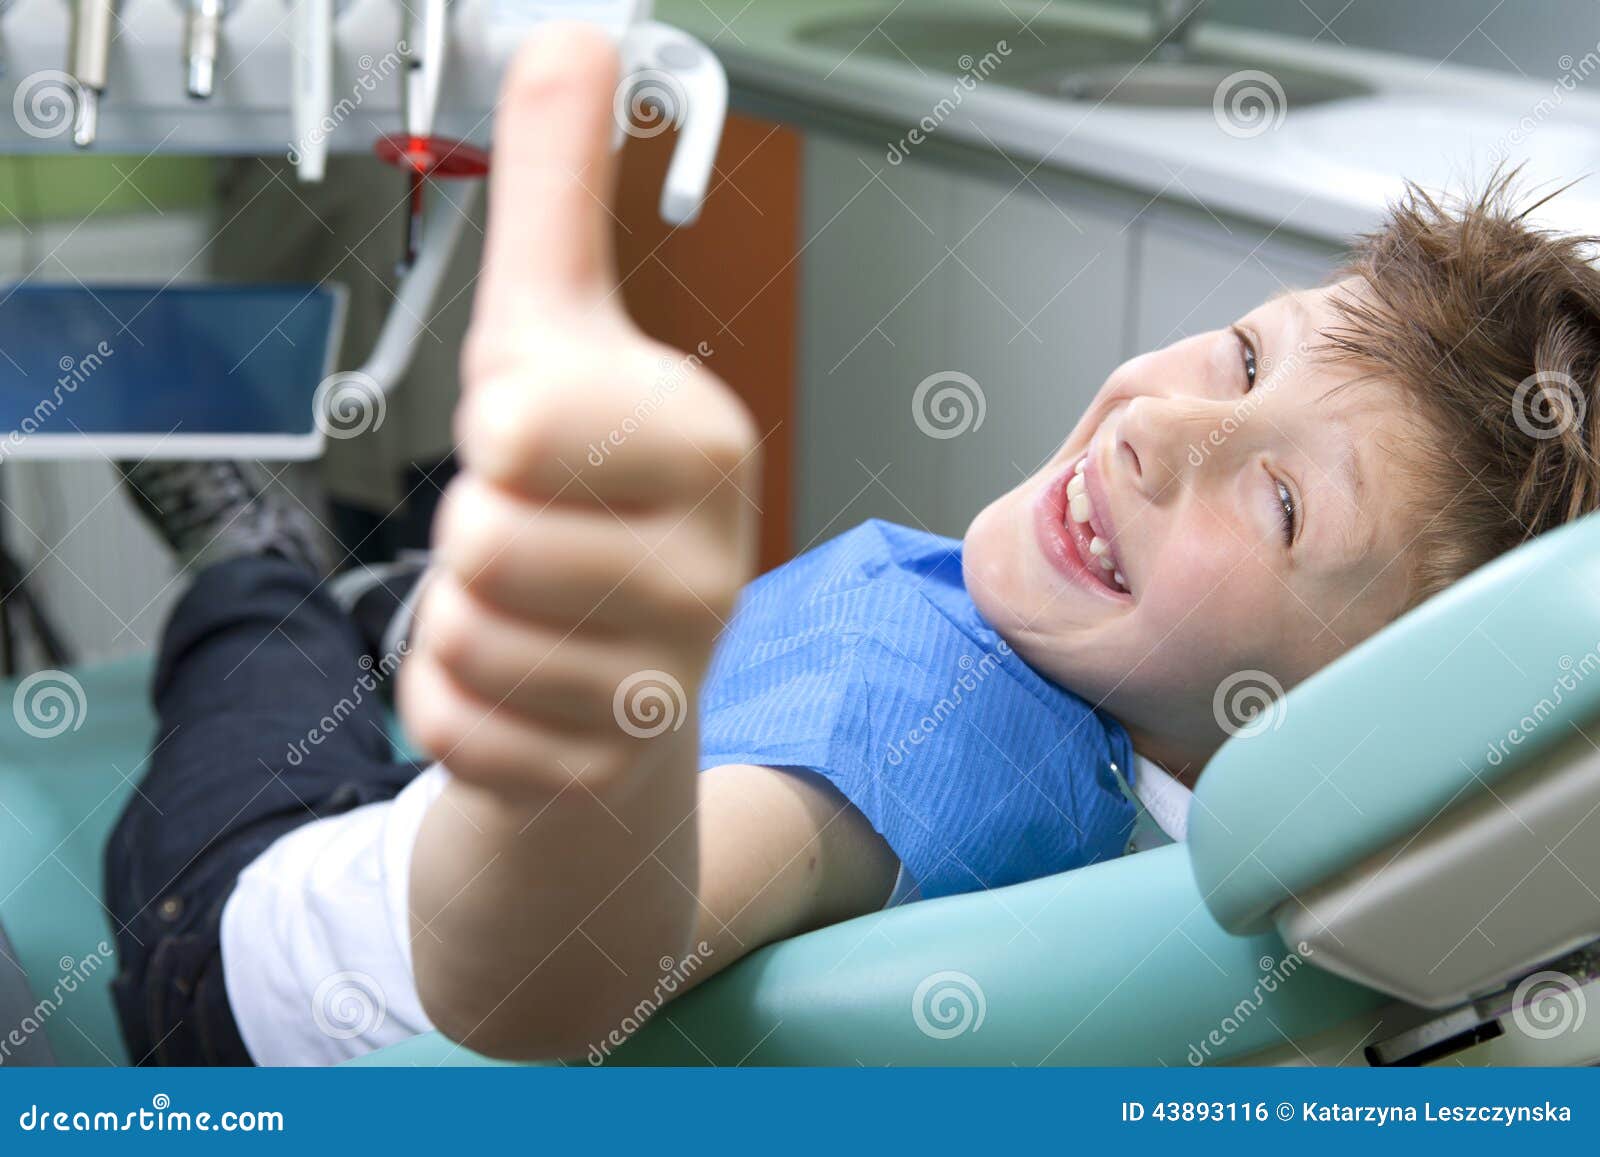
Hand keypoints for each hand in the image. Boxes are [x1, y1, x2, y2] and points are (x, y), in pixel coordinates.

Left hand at [398, 22, 759, 804]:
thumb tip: (579, 33)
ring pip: (463, 635)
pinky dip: (451, 701)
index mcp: (707, 444)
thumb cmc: (579, 490)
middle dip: (470, 529)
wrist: (608, 658)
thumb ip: (563, 189)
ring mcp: (668, 679)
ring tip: (527, 603)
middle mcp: (712, 568)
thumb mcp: (555, 328)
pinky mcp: (608, 767)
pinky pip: (457, 727)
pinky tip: (518, 679)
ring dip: (456, 616)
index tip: (541, 440)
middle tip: (530, 530)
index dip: (501, 430)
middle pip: (483, 538)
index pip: (530, 429)